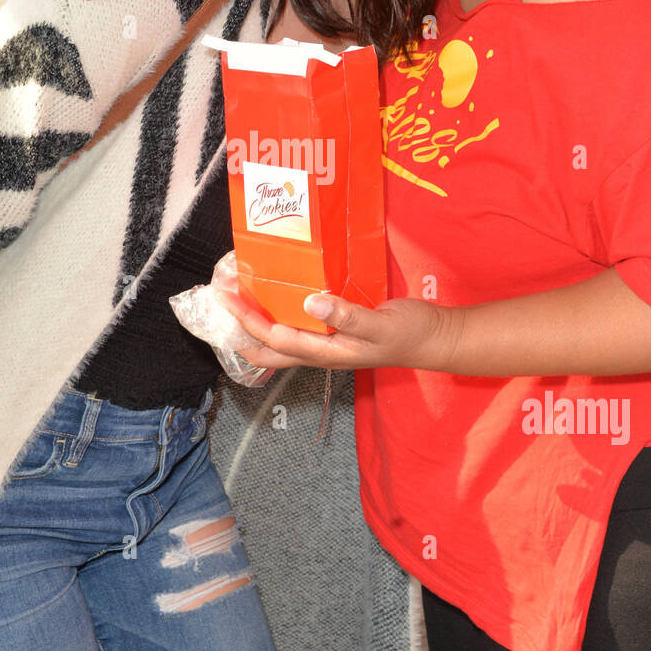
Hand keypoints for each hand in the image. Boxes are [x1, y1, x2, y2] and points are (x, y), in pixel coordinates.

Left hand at [214, 286, 455, 372]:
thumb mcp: (381, 324)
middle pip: (266, 351)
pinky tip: (271, 298)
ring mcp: (324, 344)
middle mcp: (319, 352)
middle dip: (238, 330)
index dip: (247, 321)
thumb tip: (311, 303)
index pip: (275, 339)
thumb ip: (348, 315)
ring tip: (236, 299)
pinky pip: (293, 329)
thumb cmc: (408, 333)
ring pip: (277, 342)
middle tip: (219, 301)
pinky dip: (275, 316)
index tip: (226, 298)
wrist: (432, 339)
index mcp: (326, 353)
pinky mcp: (332, 333)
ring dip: (253, 325)